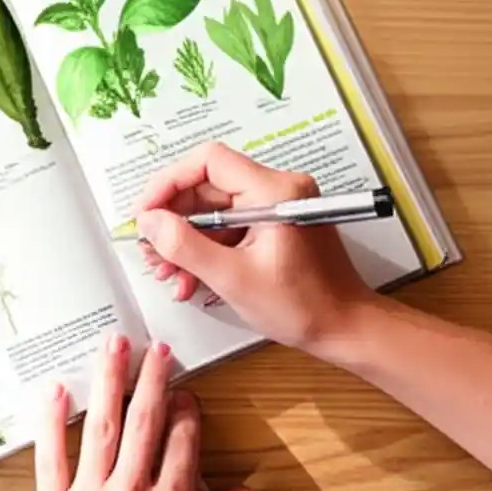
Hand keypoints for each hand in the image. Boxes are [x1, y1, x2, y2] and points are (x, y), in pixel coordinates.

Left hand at [35, 335, 253, 490]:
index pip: (183, 446)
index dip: (187, 415)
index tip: (186, 393)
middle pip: (145, 425)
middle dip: (153, 384)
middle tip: (157, 351)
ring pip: (101, 427)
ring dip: (109, 383)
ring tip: (112, 347)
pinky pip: (51, 456)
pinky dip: (51, 422)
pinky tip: (56, 390)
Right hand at [134, 142, 380, 351]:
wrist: (345, 329)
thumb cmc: (303, 306)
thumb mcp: (233, 278)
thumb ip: (184, 246)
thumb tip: (148, 221)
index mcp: (274, 191)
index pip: (208, 161)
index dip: (169, 182)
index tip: (146, 212)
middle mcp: (277, 188)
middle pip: (206, 186)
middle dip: (173, 219)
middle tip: (150, 249)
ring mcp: (276, 205)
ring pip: (212, 208)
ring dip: (185, 239)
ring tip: (167, 270)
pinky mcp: (273, 223)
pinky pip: (227, 224)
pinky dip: (205, 247)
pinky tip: (190, 276)